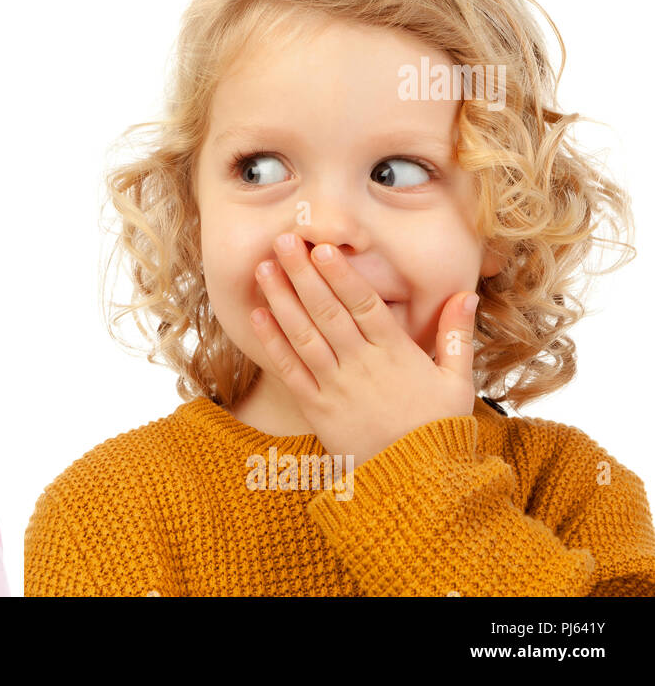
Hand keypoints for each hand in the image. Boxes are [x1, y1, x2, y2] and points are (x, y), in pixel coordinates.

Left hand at [249, 233, 478, 463]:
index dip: (341, 274)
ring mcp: (337, 386)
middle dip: (303, 273)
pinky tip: (258, 316)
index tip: (322, 248)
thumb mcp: (457, 382)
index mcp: (397, 354)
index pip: (364, 304)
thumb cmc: (435, 428)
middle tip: (282, 241)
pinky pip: (290, 371)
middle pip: (328, 311)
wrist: (415, 483)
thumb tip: (466, 295)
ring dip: (282, 300)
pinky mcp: (316, 408)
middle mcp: (363, 365)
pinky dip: (273, 343)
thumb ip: (456, 336)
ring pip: (304, 335)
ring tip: (263, 269)